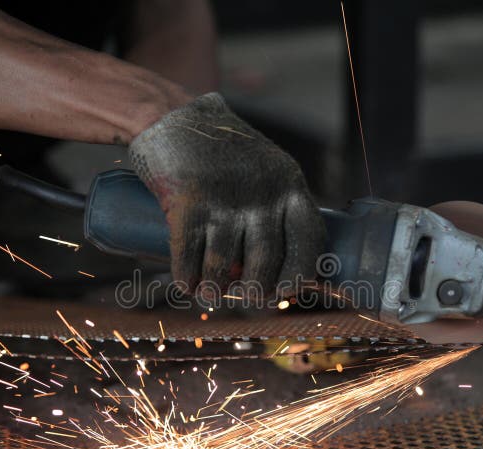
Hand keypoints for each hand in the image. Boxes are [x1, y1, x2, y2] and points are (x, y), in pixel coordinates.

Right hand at [129, 93, 324, 296]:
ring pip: (224, 265)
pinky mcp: (187, 202)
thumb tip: (277, 268)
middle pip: (266, 260)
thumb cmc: (224, 152)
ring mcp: (224, 199)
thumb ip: (277, 207)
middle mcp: (261, 194)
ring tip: (211, 296)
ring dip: (216, 291)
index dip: (300, 273)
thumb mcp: (267, 169)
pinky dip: (188, 278)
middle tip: (246, 298)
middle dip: (255, 290)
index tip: (287, 290)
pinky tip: (188, 285)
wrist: (174, 116)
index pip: (308, 240)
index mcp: (289, 185)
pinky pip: (189, 256)